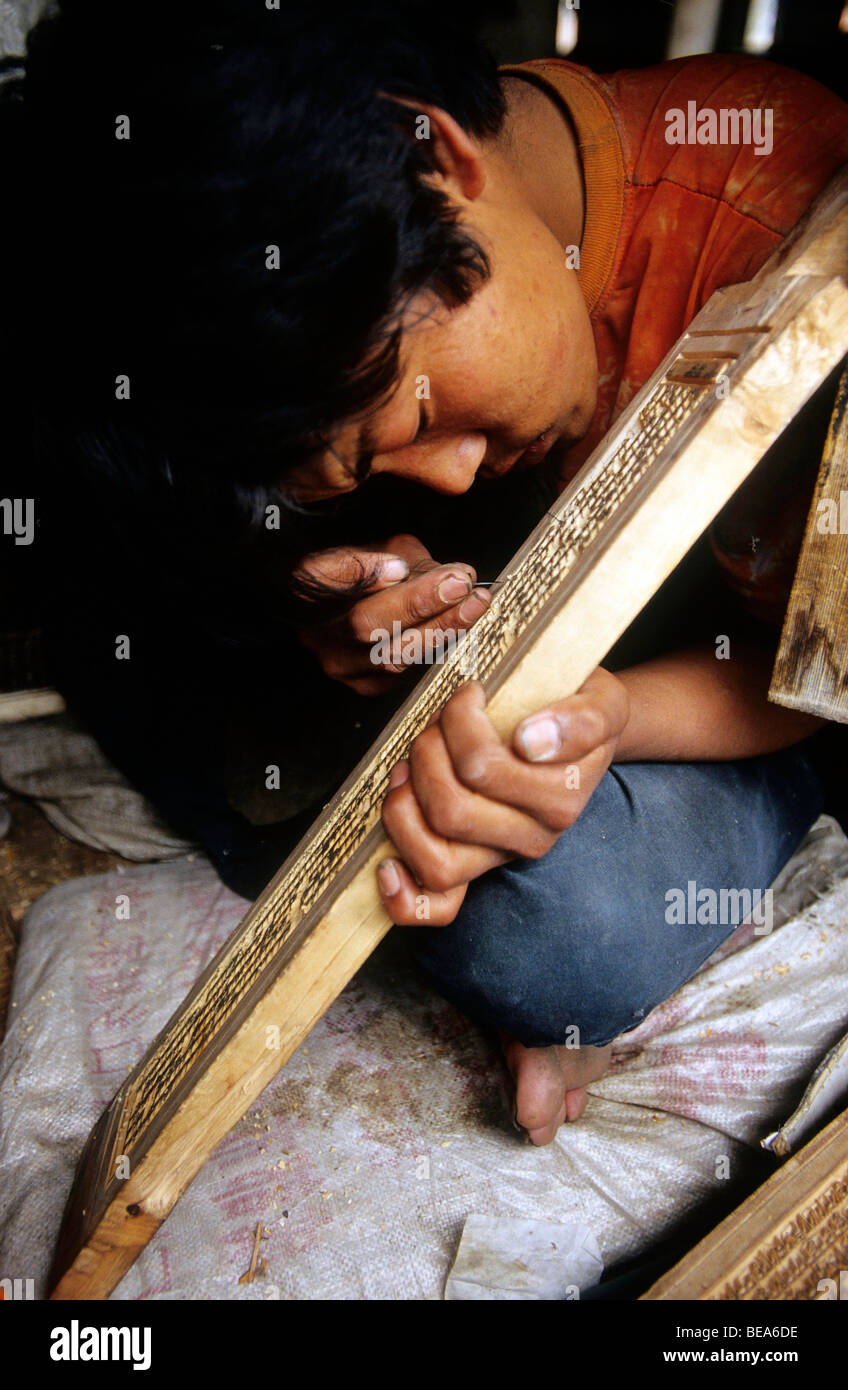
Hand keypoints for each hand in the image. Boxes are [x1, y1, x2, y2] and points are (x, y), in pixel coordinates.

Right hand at [294, 534, 490, 695]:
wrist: (356, 608)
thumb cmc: (373, 570)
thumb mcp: (385, 548)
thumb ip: (411, 560)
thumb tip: (456, 575)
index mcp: (307, 583)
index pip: (326, 577)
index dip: (362, 573)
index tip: (399, 566)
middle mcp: (315, 628)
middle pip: (365, 625)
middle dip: (419, 604)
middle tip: (460, 585)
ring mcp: (337, 660)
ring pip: (390, 656)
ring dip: (439, 630)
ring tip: (473, 606)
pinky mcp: (362, 683)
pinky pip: (403, 673)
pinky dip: (435, 648)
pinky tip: (459, 628)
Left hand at [377, 667, 629, 924]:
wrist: (586, 736)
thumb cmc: (579, 712)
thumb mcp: (601, 701)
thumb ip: (584, 719)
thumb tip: (532, 742)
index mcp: (561, 797)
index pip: (481, 767)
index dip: (459, 722)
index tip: (472, 692)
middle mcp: (535, 836)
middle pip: (450, 809)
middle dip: (427, 754)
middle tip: (439, 722)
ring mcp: (503, 857)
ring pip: (436, 860)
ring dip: (405, 805)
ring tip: (411, 764)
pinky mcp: (477, 870)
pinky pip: (437, 904)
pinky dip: (405, 897)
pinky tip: (387, 866)